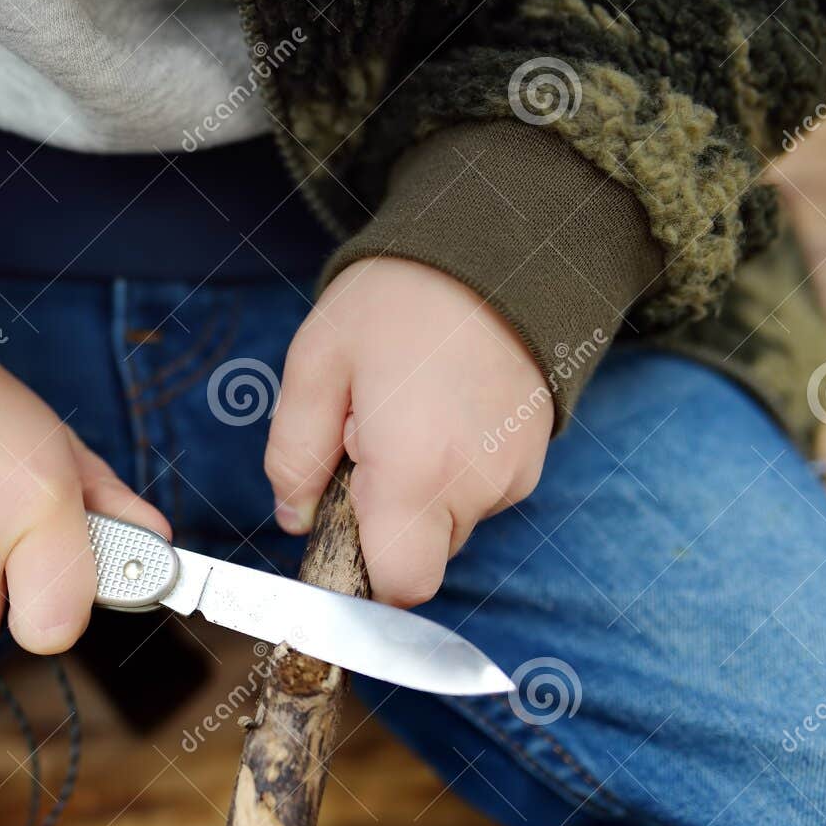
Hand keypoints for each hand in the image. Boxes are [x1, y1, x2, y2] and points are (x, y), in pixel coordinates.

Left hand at [265, 257, 550, 606]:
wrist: (497, 240)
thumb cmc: (398, 298)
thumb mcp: (315, 365)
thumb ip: (294, 455)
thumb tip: (293, 516)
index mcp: (417, 471)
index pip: (398, 585)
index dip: (361, 573)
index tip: (339, 524)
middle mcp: (476, 485)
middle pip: (420, 556)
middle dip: (384, 520)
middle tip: (368, 436)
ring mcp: (514, 473)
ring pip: (448, 524)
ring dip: (418, 491)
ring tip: (407, 411)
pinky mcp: (532, 456)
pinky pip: (478, 492)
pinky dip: (452, 470)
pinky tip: (440, 408)